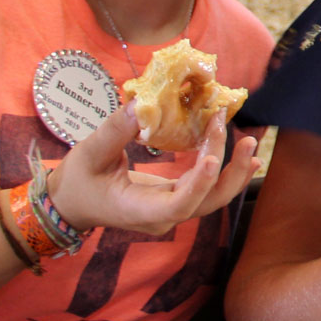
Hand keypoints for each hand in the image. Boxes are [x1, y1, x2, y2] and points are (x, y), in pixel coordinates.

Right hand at [50, 106, 258, 235]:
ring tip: (249, 143)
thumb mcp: (89, 152)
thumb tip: (142, 104)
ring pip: (211, 198)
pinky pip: (206, 190)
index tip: (211, 160)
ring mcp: (171, 211)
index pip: (177, 206)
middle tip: (243, 138)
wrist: (71, 204)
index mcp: (138, 210)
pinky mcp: (176, 199)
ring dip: (232, 171)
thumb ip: (115, 130)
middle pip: (205, 202)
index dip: (198, 186)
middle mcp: (161, 217)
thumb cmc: (77, 181)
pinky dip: (225, 172)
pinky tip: (244, 155)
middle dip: (228, 172)